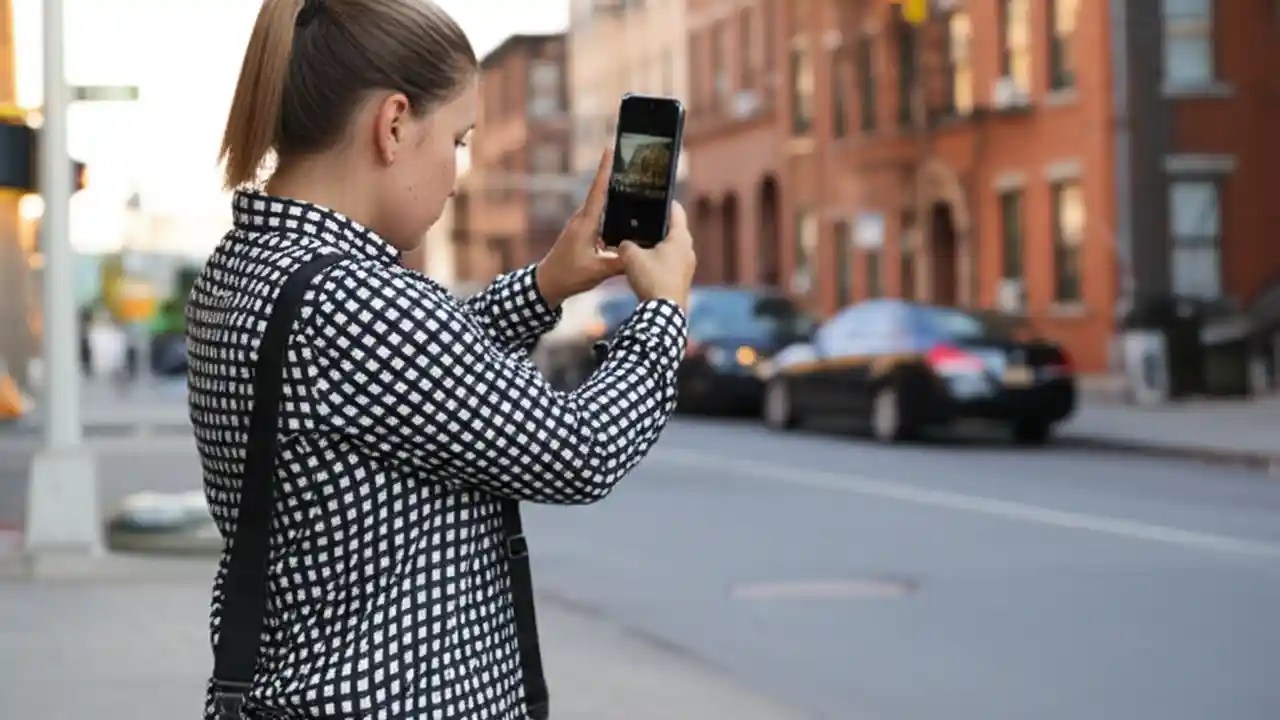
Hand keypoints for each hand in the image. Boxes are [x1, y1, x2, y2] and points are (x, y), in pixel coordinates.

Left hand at [535, 149, 623, 307]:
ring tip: (632, 183)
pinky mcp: (582, 233)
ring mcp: (581, 226)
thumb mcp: (599, 271)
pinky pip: (599, 216)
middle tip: (630, 162)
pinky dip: (610, 211)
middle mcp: (582, 220)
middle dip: (614, 176)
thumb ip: (621, 262)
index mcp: (586, 223)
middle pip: (600, 193)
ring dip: (613, 193)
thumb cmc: (569, 276)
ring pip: (600, 205)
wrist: (548, 284)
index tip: (609, 150)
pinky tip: (623, 213)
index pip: (598, 191)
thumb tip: (642, 253)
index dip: (604, 170)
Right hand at [616, 200, 696, 312]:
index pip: (676, 210)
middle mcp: (689, 249)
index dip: (665, 201)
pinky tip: (644, 263)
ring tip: (639, 242)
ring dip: (657, 245)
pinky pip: (670, 262)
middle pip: (673, 229)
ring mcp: (688, 265)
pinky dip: (659, 260)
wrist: (664, 312)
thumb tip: (623, 243)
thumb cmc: (652, 279)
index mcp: (680, 237)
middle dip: (657, 225)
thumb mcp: (631, 256)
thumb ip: (625, 244)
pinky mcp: (683, 279)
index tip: (654, 195)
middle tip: (641, 219)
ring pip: (671, 247)